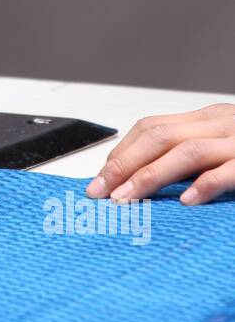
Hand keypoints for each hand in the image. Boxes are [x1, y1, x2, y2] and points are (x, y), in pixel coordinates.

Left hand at [85, 105, 234, 205]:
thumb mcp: (218, 148)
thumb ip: (185, 159)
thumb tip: (136, 182)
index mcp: (204, 120)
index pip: (151, 128)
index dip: (121, 153)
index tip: (99, 180)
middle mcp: (218, 124)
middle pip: (160, 137)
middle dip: (124, 165)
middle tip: (101, 192)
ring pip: (187, 151)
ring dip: (150, 176)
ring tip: (126, 199)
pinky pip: (227, 171)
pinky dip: (204, 185)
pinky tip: (184, 201)